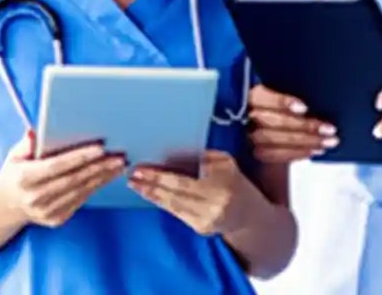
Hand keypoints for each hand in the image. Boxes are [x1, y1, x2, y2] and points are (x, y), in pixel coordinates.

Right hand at [0, 135, 125, 227]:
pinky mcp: (56, 219)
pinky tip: (109, 176)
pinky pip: (81, 200)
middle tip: (119, 156)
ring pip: (81, 191)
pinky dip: (97, 187)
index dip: (80, 157)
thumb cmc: (15, 174)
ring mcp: (46, 211)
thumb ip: (26, 144)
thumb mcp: (14, 156)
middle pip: (73, 180)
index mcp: (24, 179)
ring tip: (120, 164)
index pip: (57, 166)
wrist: (7, 206)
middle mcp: (35, 198)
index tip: (100, 148)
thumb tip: (36, 131)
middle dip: (99, 167)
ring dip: (103, 177)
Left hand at [129, 151, 254, 235]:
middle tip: (131, 176)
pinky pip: (177, 213)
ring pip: (173, 205)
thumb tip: (176, 152)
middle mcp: (213, 205)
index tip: (142, 168)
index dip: (160, 176)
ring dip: (151, 195)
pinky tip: (150, 195)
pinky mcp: (200, 229)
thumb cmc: (236, 183)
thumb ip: (207, 157)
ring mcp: (206, 219)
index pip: (184, 181)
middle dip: (150, 185)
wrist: (250, 215)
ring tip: (135, 185)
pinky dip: (162, 203)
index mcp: (222, 185)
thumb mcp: (227, 163)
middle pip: (175, 194)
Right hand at [247, 85, 338, 163]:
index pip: (261, 97)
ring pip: (272, 140)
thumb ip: (291, 90)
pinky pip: (273, 155)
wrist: (266, 121)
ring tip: (326, 142)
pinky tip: (314, 151)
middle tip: (329, 129)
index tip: (304, 108)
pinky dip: (296, 153)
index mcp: (251, 93)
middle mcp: (245, 114)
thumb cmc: (281, 100)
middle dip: (302, 127)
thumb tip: (318, 96)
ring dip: (303, 142)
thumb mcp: (283, 90)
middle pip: (271, 122)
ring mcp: (247, 134)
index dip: (281, 102)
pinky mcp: (254, 151)